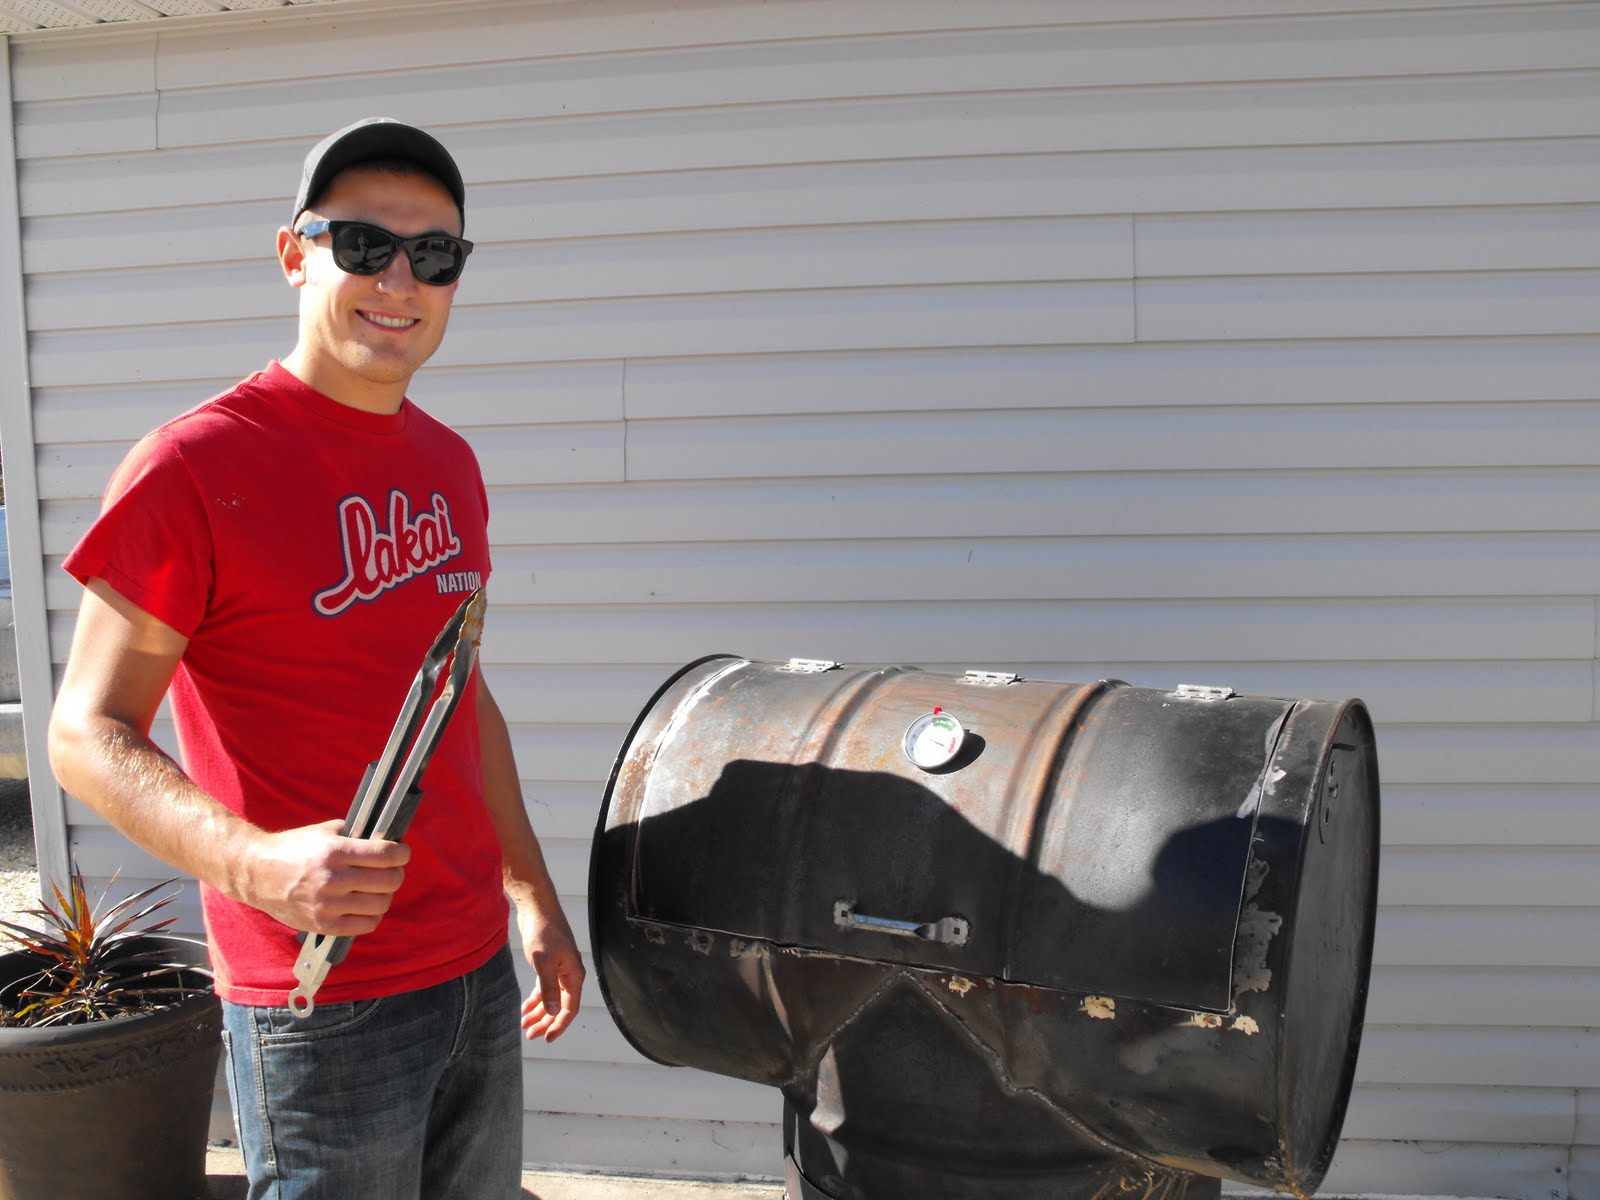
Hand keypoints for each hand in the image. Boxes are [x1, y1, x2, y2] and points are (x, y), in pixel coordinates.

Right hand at [237, 819, 410, 933]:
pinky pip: (364, 926)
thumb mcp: (325, 832)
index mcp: (336, 852)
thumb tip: (387, 841)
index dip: (401, 853)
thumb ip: (356, 837)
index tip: (402, 852)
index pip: (387, 855)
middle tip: (391, 870)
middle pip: (388, 881)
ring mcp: (327, 905)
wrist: (257, 873)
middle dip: (396, 873)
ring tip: (378, 888)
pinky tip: (366, 906)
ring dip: (385, 895)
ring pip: (380, 904)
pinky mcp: (322, 925)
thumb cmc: (293, 849)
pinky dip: (372, 916)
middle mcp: (333, 879)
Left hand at [515, 900, 584, 1042]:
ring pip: (551, 998)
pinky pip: (544, 988)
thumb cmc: (542, 931)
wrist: (537, 908)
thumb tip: (554, 1011)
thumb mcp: (543, 961)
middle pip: (560, 1006)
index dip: (559, 1025)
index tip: (546, 1039)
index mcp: (573, 974)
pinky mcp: (548, 964)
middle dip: (546, 1022)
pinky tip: (524, 1008)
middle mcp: (569, 974)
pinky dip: (535, 999)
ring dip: (539, 1013)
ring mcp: (559, 969)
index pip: (570, 1008)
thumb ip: (549, 987)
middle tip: (530, 1035)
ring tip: (524, 1025)